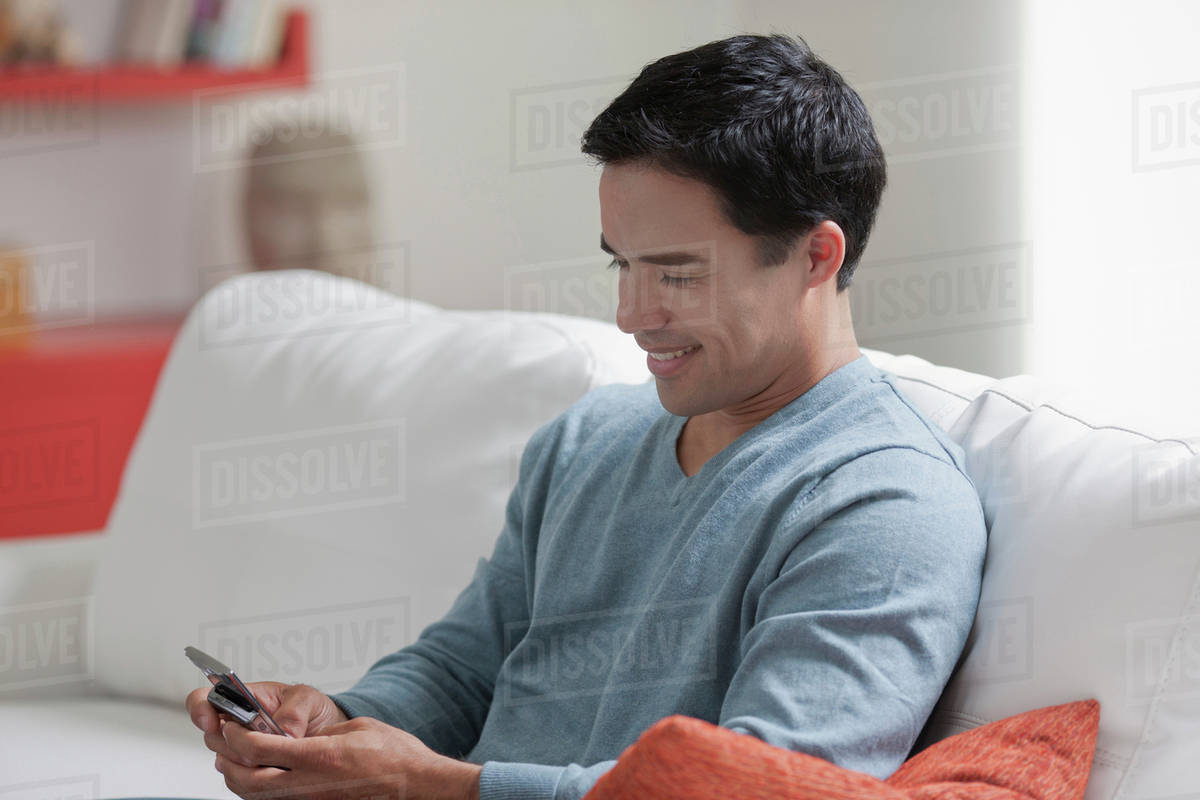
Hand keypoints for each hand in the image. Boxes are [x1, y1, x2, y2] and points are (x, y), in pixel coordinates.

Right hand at [187, 681, 348, 766]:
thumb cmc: (311, 711)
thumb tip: (283, 731)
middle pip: (212, 736)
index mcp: (243, 699)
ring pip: (223, 760)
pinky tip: (274, 768)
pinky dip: (255, 777)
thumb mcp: (307, 699)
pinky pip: (238, 780)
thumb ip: (294, 711)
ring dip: (247, 760)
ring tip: (275, 754)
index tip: (212, 722)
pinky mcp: (247, 772)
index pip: (205, 699)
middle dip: (233, 742)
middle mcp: (235, 725)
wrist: (325, 735)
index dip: (200, 710)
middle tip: (260, 741)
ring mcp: (239, 749)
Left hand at [216, 715, 481, 799]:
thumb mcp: (356, 729)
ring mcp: (310, 799)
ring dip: (239, 777)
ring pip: (257, 795)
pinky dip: (259, 787)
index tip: (232, 722)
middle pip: (247, 780)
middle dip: (228, 760)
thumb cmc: (395, 756)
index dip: (238, 735)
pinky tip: (262, 773)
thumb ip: (321, 734)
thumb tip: (298, 736)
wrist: (416, 785)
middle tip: (224, 741)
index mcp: (318, 757)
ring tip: (235, 757)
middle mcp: (308, 784)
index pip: (259, 749)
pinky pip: (276, 799)